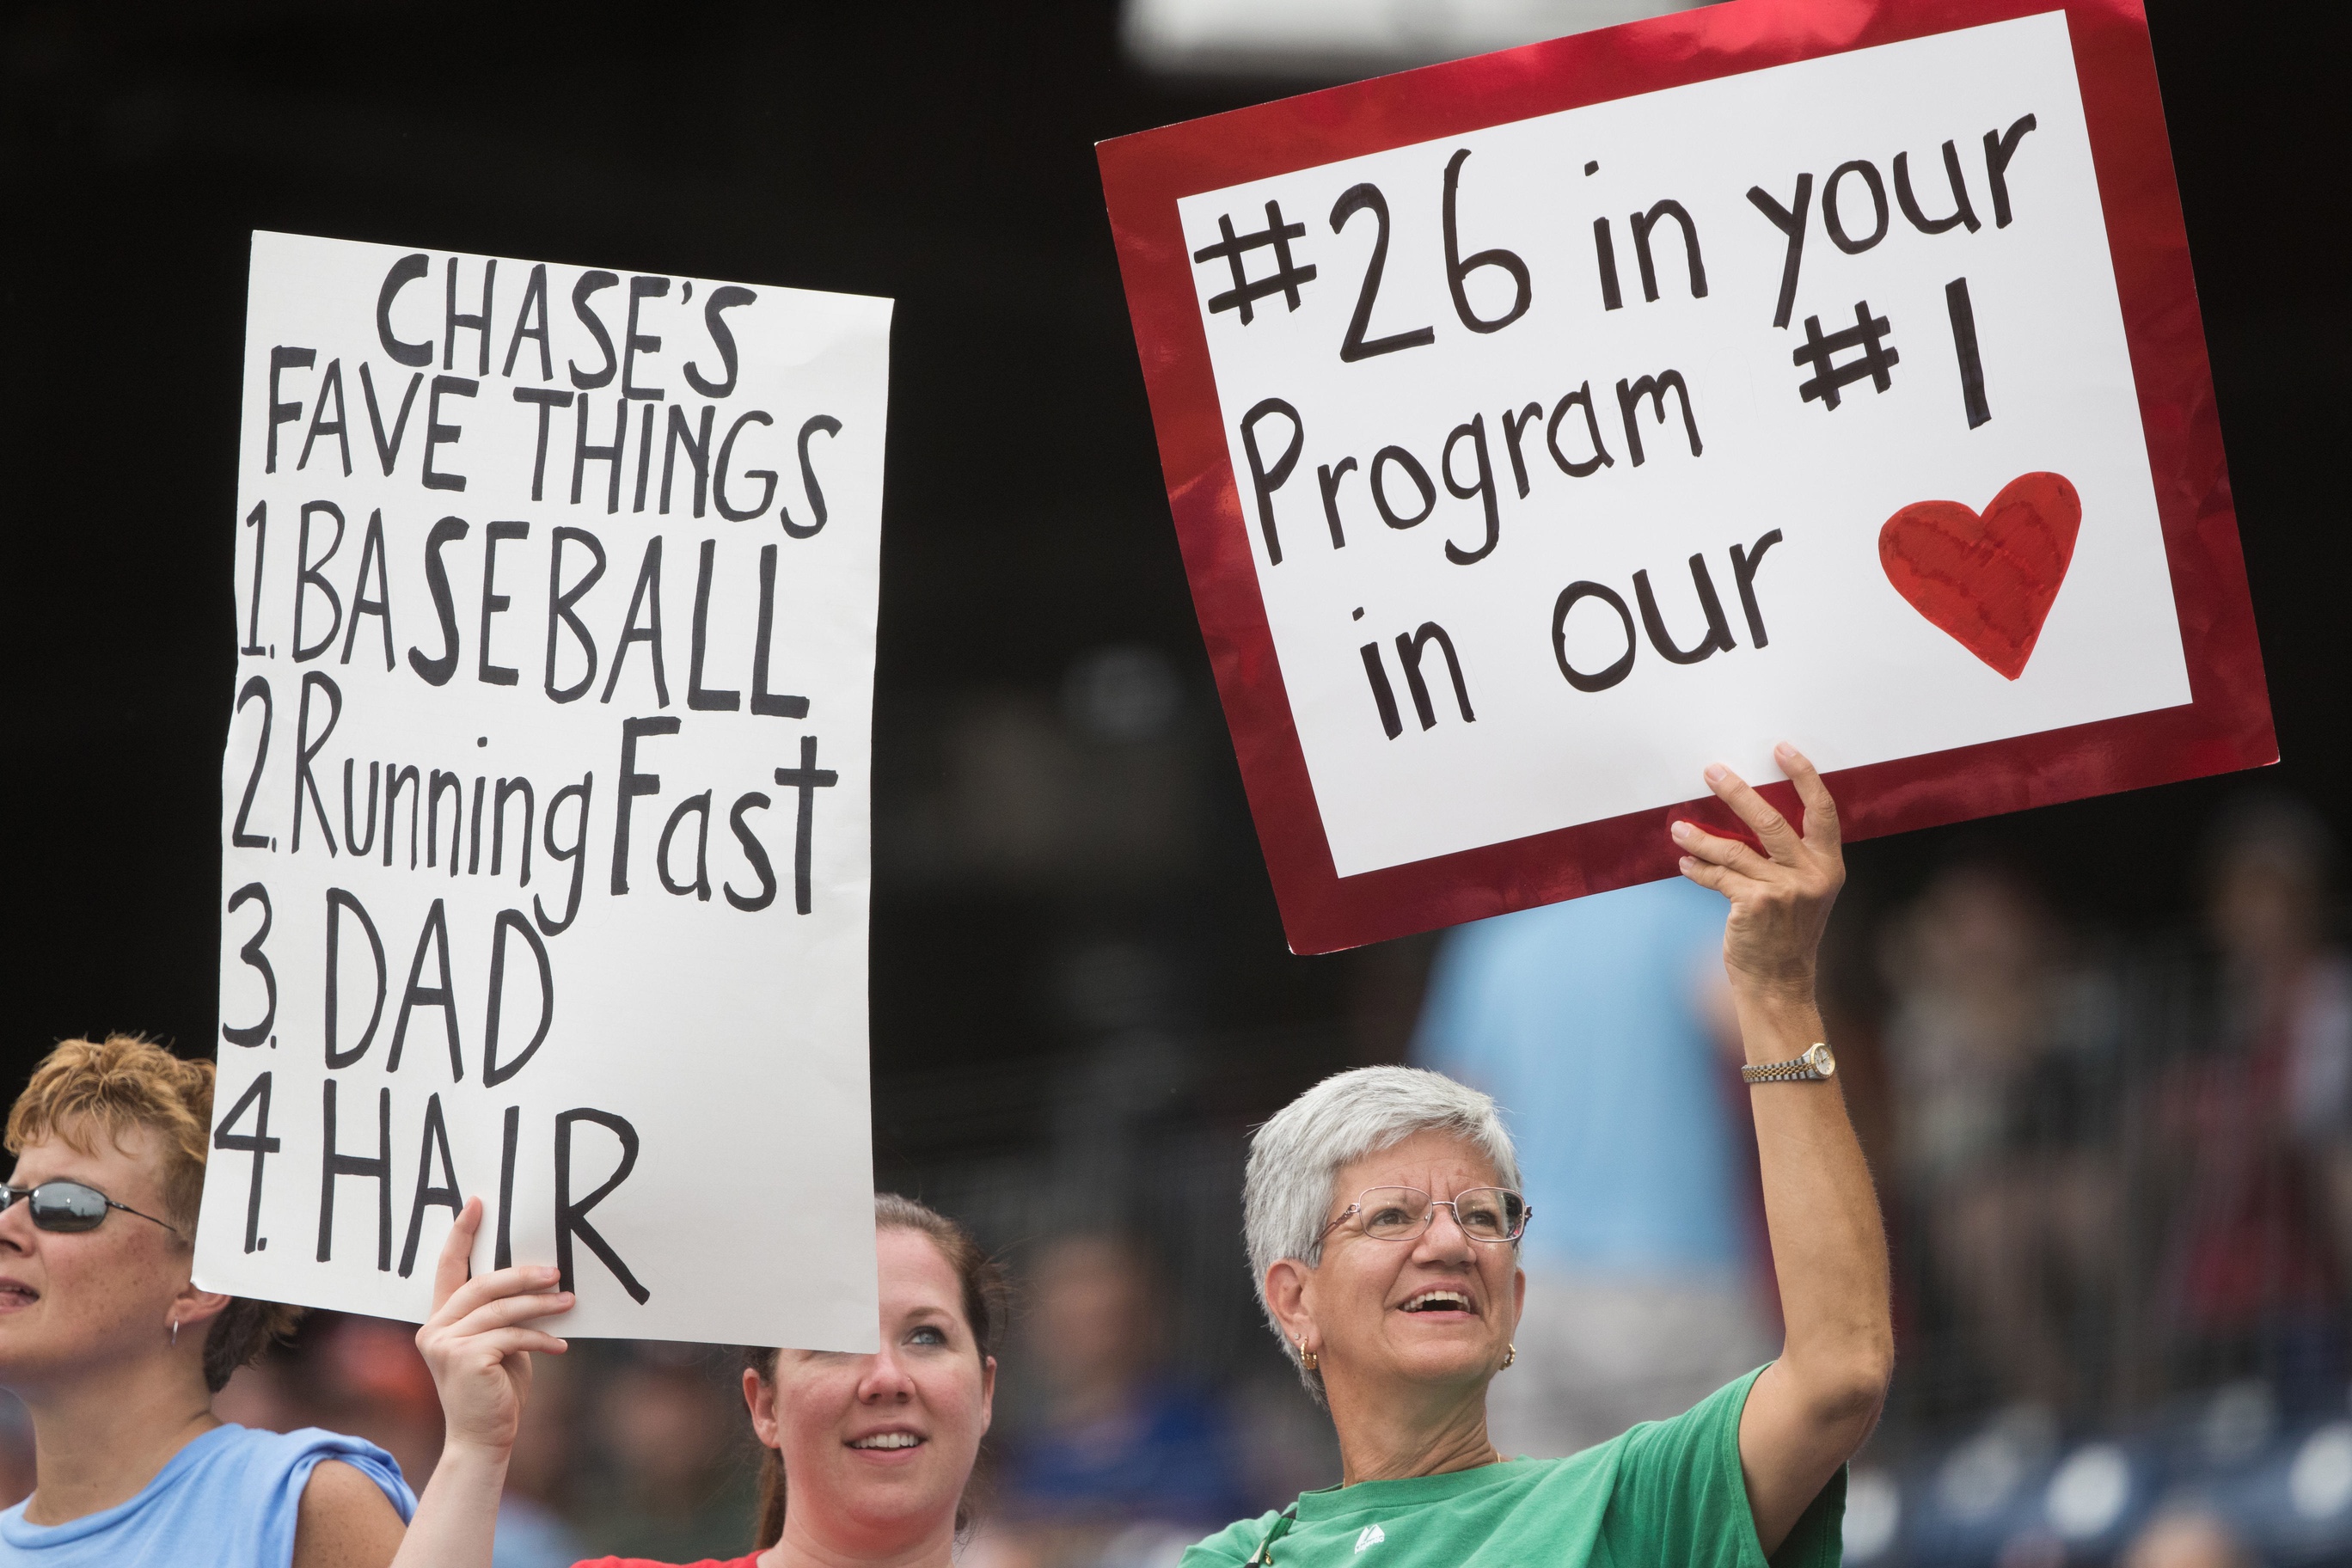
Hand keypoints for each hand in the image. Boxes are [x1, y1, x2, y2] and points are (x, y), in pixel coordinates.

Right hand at [413, 1198, 572, 1458]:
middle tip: (556, 1271)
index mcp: (441, 1320)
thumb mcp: (499, 1345)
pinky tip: (560, 1345)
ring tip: (569, 1302)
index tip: (477, 1202)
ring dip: (541, 1305)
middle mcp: (435, 1329)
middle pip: (481, 1284)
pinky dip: (540, 1338)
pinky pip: (511, 1336)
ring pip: (501, 1309)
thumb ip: (502, 1315)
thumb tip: (540, 1277)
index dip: (462, 1234)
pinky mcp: (464, 1358)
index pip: (448, 1268)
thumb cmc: (496, 1390)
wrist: (484, 1439)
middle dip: (522, 1274)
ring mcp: (445, 1344)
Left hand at [1671, 742, 1842, 1003]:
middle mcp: (1811, 875)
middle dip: (1737, 792)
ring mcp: (1784, 891)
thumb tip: (1750, 813)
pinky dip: (1697, 867)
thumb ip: (1791, 857)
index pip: (1822, 810)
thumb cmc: (1787, 931)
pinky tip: (1684, 861)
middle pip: (1771, 820)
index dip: (1804, 775)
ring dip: (1700, 836)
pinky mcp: (1755, 905)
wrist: (1780, 981)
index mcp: (1829, 865)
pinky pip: (1718, 876)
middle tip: (1712, 771)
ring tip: (1678, 826)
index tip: (1782, 749)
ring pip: (1734, 848)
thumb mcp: (1806, 891)